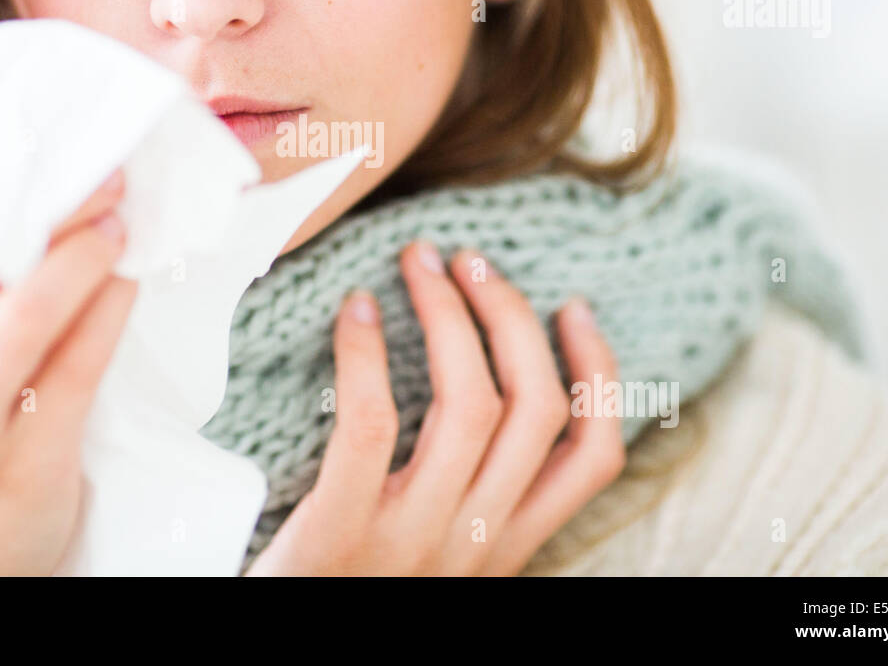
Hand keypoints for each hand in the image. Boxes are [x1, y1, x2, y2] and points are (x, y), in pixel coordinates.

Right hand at [0, 170, 136, 575]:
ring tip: (123, 212)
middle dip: (53, 195)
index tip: (43, 125)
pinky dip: (112, 304)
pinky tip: (132, 274)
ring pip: (27, 304)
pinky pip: (80, 364)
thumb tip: (21, 175)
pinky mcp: (25, 465)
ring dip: (86, 246)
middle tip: (105, 162)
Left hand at [245, 241, 624, 575]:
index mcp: (506, 547)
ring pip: (469, 405)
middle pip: (535, 408)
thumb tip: (487, 392)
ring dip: (449, 315)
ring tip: (422, 264)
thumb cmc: (355, 587)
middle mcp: (475, 545)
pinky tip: (354, 309)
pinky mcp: (339, 534)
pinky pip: (371, 425)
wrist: (289, 652)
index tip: (575, 308)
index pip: (593, 456)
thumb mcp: (439, 555)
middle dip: (512, 317)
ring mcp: (412, 540)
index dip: (599, 373)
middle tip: (474, 261)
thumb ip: (469, 496)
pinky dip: (365, 355)